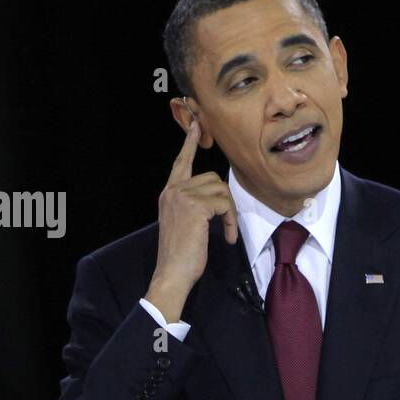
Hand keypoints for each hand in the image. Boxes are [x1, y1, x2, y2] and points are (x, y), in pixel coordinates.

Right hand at [144, 120, 237, 321]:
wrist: (172, 273)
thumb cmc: (180, 255)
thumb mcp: (183, 224)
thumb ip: (192, 206)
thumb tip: (214, 198)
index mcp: (168, 194)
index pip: (181, 163)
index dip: (190, 145)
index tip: (196, 126)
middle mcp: (173, 191)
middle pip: (212, 179)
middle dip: (225, 200)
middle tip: (226, 224)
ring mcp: (182, 197)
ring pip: (221, 191)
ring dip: (230, 213)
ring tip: (226, 233)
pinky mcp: (195, 206)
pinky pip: (225, 204)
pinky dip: (231, 221)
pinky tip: (227, 237)